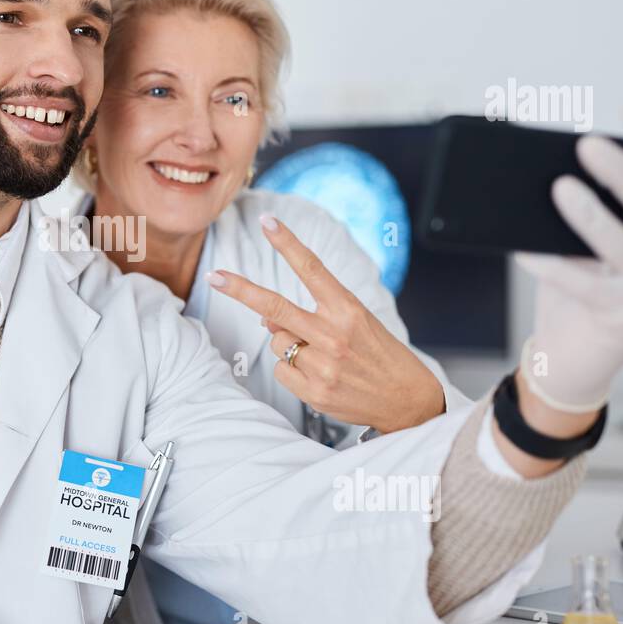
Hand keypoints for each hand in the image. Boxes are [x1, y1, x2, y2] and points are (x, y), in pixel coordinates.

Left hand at [207, 217, 446, 432]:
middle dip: (239, 290)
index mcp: (348, 309)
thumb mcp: (356, 323)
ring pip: (276, 340)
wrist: (408, 401)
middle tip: (214, 276)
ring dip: (286, 341)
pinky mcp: (313, 391)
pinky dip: (291, 369)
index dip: (287, 243)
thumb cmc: (380, 355)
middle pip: (273, 306)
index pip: (312, 268)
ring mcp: (322, 364)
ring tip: (321, 354)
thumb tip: (265, 316)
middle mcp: (333, 334)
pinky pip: (281, 369)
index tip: (267, 222)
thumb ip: (314, 314)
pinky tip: (318, 374)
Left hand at [516, 105, 622, 411]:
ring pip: (622, 245)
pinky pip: (582, 284)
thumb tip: (542, 178)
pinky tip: (524, 251)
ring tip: (560, 188)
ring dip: (590, 215)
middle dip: (620, 171)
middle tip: (586, 145)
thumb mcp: (584, 249)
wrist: (578, 359)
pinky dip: (551, 265)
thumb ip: (577, 218)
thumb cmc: (580, 295)